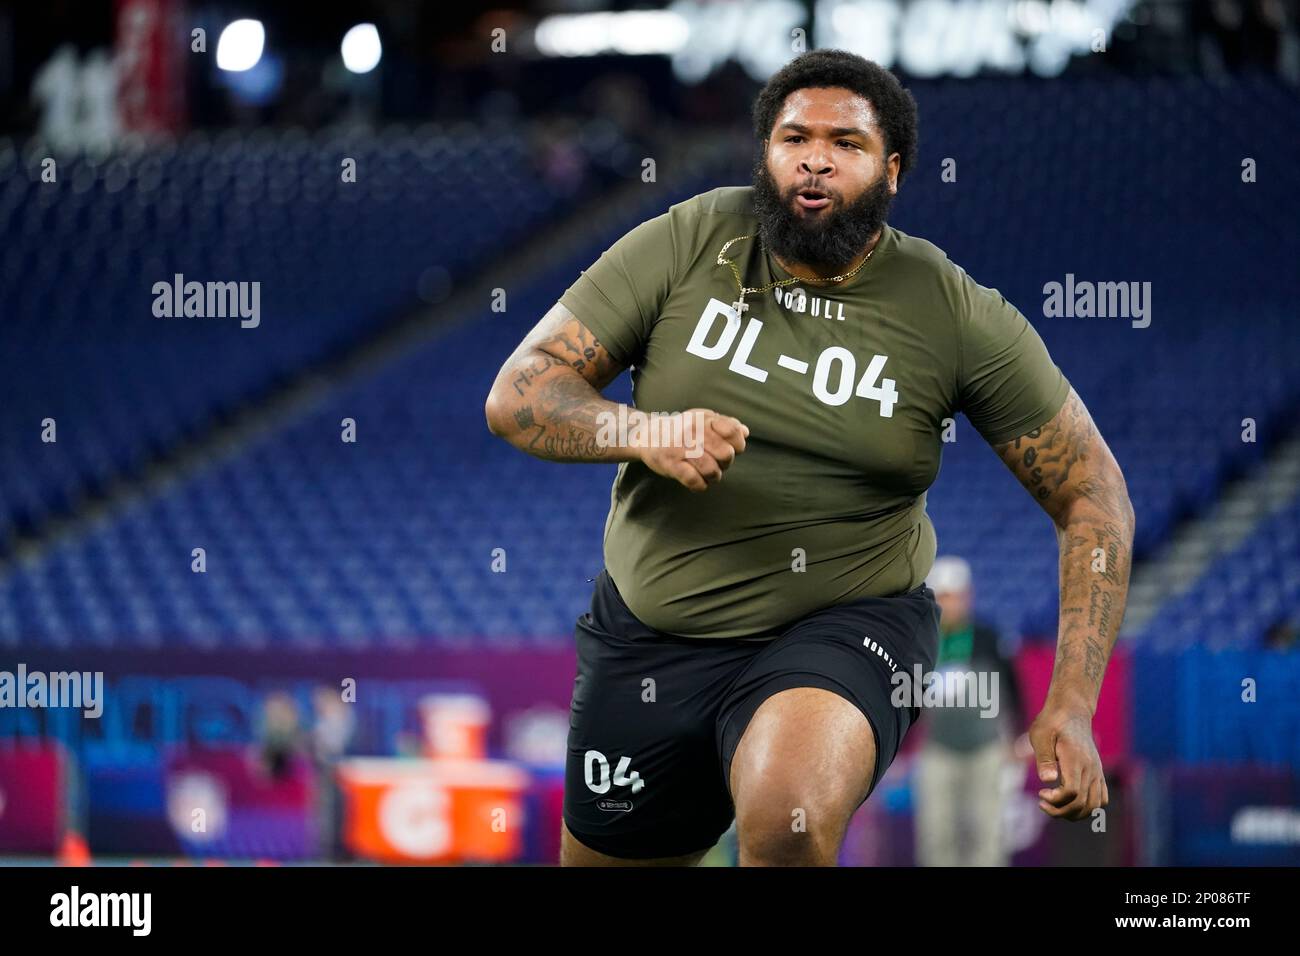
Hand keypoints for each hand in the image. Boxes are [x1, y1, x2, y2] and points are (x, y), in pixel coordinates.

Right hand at [636, 408, 748, 492]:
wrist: (646, 435)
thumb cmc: (681, 429)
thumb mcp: (702, 419)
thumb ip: (725, 424)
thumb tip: (745, 432)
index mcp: (704, 419)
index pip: (733, 432)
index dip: (737, 445)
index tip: (730, 448)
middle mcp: (693, 431)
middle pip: (726, 454)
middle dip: (725, 463)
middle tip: (716, 463)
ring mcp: (681, 448)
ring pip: (712, 470)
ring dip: (713, 476)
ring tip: (707, 473)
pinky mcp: (670, 464)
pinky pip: (694, 481)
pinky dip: (700, 485)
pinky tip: (697, 481)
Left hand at [1028, 698, 1107, 820]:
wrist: (1071, 711)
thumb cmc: (1052, 722)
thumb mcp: (1040, 734)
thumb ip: (1044, 758)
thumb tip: (1048, 780)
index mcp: (1075, 759)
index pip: (1072, 792)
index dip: (1056, 800)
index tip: (1041, 793)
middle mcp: (1091, 768)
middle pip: (1083, 804)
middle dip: (1061, 811)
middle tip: (1043, 803)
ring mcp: (1097, 771)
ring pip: (1095, 805)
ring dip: (1074, 813)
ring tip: (1055, 805)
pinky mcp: (1098, 773)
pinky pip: (1102, 798)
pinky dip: (1088, 807)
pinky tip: (1070, 800)